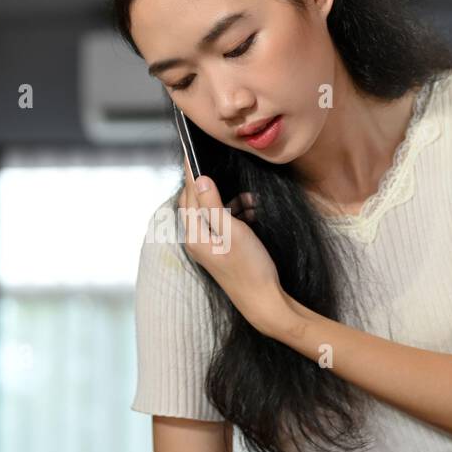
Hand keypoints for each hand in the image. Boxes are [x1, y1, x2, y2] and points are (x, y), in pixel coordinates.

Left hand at [177, 154, 283, 331]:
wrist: (264, 302)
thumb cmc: (250, 267)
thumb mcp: (232, 231)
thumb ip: (213, 205)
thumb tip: (199, 180)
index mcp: (194, 234)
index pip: (188, 195)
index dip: (191, 172)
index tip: (192, 150)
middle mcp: (196, 240)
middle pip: (197, 202)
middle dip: (212, 185)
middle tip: (221, 166)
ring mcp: (207, 247)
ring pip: (213, 212)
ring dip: (230, 202)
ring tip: (250, 200)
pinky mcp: (220, 250)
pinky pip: (223, 224)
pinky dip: (235, 215)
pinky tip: (251, 212)